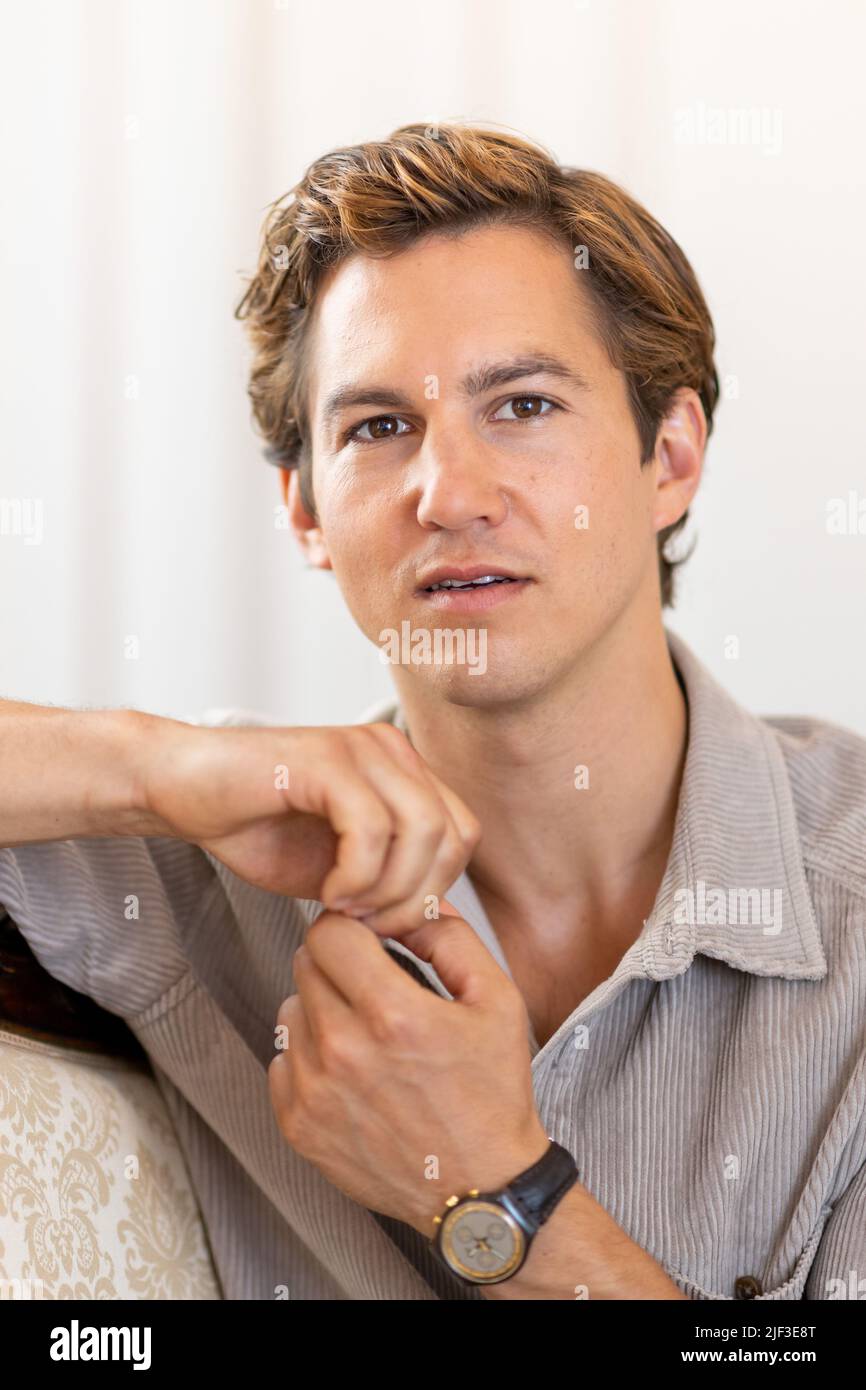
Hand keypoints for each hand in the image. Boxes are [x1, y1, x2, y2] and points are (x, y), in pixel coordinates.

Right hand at [141, 719, 480, 934]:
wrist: (182, 790)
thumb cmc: (255, 825)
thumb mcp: (342, 866)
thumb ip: (390, 880)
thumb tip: (435, 922)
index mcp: (403, 771)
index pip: (463, 835)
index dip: (435, 892)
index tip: (385, 923)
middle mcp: (392, 750)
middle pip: (453, 834)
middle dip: (417, 897)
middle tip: (368, 923)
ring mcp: (361, 748)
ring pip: (422, 829)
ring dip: (388, 889)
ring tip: (345, 908)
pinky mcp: (326, 758)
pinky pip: (371, 828)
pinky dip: (356, 876)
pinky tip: (327, 892)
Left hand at [267, 901, 548, 1233]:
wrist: (481, 1189)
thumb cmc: (492, 1096)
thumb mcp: (497, 1001)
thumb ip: (452, 938)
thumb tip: (413, 903)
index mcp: (393, 1015)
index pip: (328, 932)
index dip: (349, 927)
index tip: (367, 941)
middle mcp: (344, 1051)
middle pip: (305, 965)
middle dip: (337, 965)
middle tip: (373, 988)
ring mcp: (314, 1091)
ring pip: (289, 1010)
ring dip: (320, 1010)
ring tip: (364, 1034)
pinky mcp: (297, 1125)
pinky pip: (280, 1060)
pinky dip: (307, 1057)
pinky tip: (349, 1072)